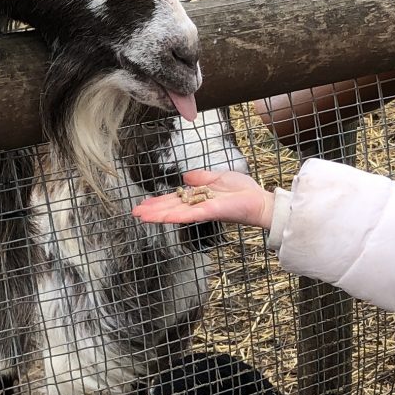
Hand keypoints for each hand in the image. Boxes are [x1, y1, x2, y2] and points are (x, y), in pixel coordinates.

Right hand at [132, 168, 273, 229]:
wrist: (258, 200)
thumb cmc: (243, 190)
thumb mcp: (218, 177)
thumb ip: (201, 177)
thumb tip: (185, 177)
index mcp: (198, 197)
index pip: (174, 200)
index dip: (159, 202)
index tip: (144, 204)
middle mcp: (197, 205)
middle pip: (171, 208)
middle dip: (153, 210)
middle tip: (135, 213)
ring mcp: (202, 210)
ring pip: (176, 213)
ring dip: (158, 215)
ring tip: (141, 216)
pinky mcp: (210, 212)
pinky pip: (189, 214)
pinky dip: (175, 215)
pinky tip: (161, 217)